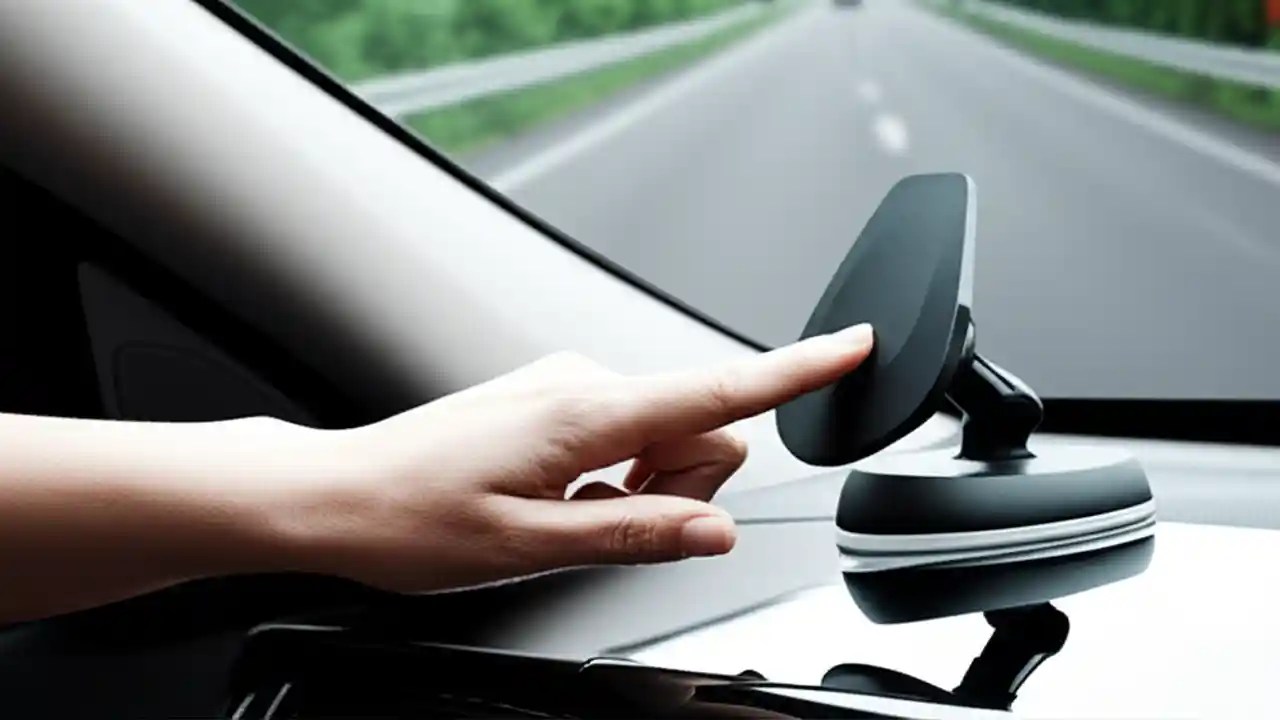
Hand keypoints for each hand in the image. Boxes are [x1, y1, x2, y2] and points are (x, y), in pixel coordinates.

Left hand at [283, 324, 873, 593]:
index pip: (716, 391)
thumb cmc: (412, 517)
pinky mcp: (556, 400)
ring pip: (664, 435)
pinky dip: (614, 475)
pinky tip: (558, 499)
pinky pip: (626, 434)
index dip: (794, 371)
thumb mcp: (530, 546)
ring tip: (566, 514)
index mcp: (584, 413)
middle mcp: (583, 383)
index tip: (853, 346)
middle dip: (679, 485)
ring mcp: (568, 387)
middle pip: (699, 429)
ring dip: (641, 485)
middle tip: (599, 522)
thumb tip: (716, 529)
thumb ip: (635, 532)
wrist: (339, 492)